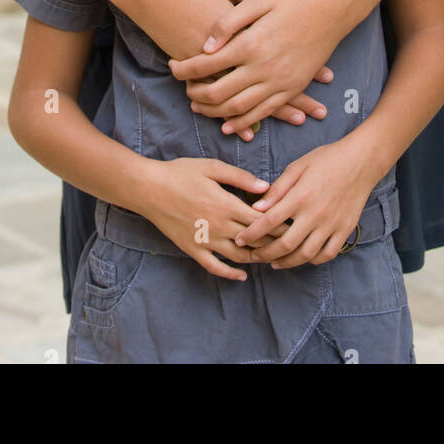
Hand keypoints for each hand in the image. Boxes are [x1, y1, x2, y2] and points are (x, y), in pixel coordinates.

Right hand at [138, 157, 289, 280]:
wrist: (150, 188)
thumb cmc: (181, 173)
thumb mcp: (212, 167)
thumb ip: (240, 178)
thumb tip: (266, 187)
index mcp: (227, 205)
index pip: (261, 220)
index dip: (280, 224)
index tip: (294, 224)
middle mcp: (220, 227)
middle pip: (255, 241)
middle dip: (274, 242)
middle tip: (290, 243)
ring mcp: (206, 241)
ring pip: (239, 257)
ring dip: (257, 259)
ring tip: (271, 257)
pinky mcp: (193, 250)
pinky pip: (215, 268)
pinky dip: (231, 274)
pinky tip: (242, 276)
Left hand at [169, 0, 344, 135]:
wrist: (335, 6)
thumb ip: (229, 22)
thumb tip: (206, 46)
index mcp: (251, 44)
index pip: (206, 65)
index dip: (185, 68)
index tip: (173, 66)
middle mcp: (264, 68)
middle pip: (218, 93)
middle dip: (195, 93)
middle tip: (183, 88)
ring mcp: (280, 82)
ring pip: (239, 109)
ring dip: (214, 112)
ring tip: (198, 106)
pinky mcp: (293, 87)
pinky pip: (264, 112)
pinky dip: (244, 122)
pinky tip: (229, 124)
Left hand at [231, 140, 377, 268]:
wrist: (361, 161)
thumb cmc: (327, 159)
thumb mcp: (298, 166)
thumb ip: (278, 188)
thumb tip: (257, 207)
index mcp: (300, 196)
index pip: (270, 221)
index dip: (252, 233)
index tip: (240, 240)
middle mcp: (315, 214)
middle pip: (286, 244)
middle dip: (265, 254)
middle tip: (254, 256)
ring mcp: (332, 225)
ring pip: (306, 255)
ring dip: (286, 262)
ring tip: (274, 262)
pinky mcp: (345, 230)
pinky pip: (327, 254)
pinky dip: (313, 260)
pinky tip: (302, 258)